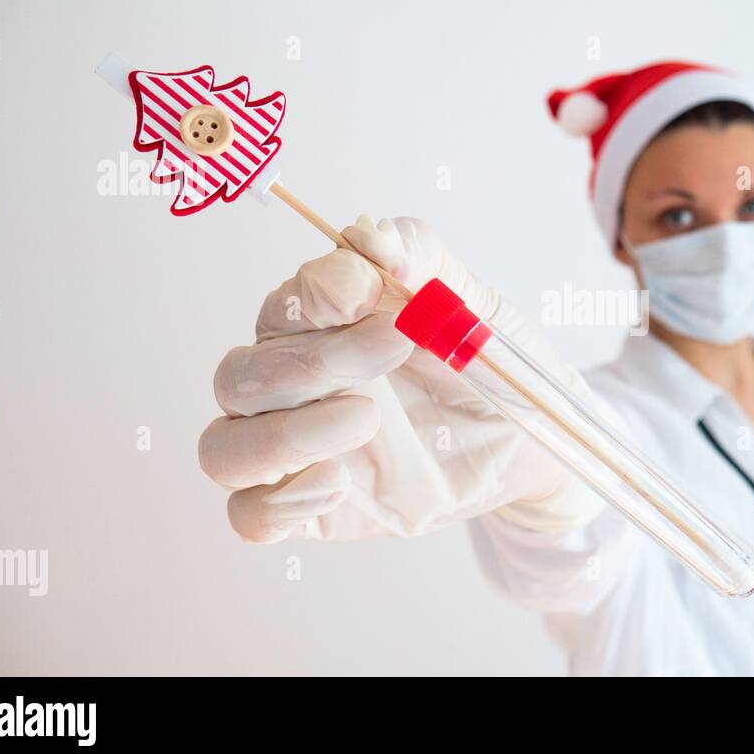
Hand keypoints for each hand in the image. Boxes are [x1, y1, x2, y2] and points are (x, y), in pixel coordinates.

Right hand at [198, 216, 604, 542]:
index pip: (283, 305)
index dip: (321, 296)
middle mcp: (291, 388)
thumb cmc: (491, 370)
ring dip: (280, 436)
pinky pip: (250, 516)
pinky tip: (338, 483)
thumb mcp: (476, 309)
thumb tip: (374, 237)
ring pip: (223, 449)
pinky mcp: (312, 510)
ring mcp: (297, 453)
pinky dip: (277, 505)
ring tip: (365, 419)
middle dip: (315, 362)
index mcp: (320, 328)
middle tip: (396, 348)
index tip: (379, 297)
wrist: (531, 448)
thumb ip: (423, 260)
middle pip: (242, 376)